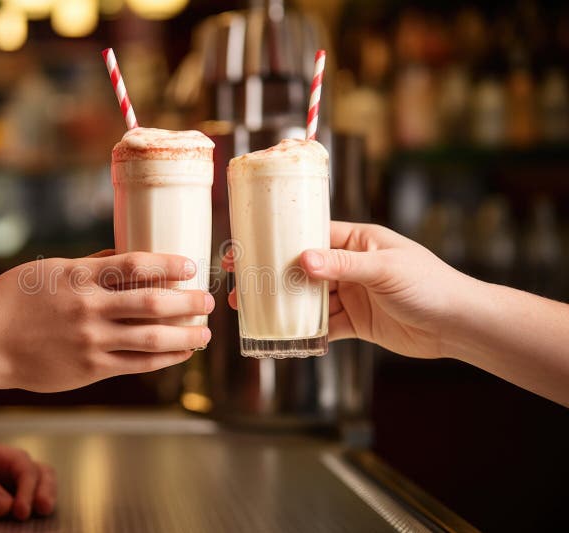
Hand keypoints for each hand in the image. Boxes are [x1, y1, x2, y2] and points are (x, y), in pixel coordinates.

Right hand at [0, 250, 214, 391]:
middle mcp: (89, 308)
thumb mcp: (49, 270)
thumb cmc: (12, 300)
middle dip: (188, 301)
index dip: (169, 264)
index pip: (136, 265)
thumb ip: (89, 265)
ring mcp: (91, 341)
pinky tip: (180, 352)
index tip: (191, 265)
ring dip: (185, 334)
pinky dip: (163, 358)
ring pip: (151, 337)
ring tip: (205, 333)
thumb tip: (125, 254)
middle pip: (153, 302)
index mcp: (79, 277)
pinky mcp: (89, 369)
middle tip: (209, 301)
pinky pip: (136, 364)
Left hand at [0, 436, 55, 520]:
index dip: (28, 491)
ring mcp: (8, 480)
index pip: (25, 470)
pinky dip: (34, 505)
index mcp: (1, 456)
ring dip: (45, 496)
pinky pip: (26, 497)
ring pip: (40, 483)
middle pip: (42, 474)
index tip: (21, 512)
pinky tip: (31, 517)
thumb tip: (6, 506)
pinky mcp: (3, 494)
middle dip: (47, 491)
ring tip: (43, 513)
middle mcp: (9, 466)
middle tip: (43, 510)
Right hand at [224, 221, 472, 358]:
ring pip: (308, 298)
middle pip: (302, 268)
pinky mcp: (356, 322)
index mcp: (359, 241)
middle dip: (271, 275)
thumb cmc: (430, 285)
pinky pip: (323, 325)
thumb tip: (302, 260)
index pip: (312, 235)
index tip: (250, 246)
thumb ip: (342, 265)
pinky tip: (283, 333)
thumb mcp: (384, 269)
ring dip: (282, 304)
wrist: (458, 325)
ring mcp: (352, 294)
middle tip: (239, 282)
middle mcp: (351, 265)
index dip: (279, 241)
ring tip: (250, 310)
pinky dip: (305, 330)